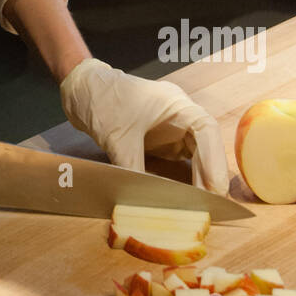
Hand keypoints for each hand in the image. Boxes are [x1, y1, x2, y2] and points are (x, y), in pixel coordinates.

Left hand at [59, 58, 230, 195]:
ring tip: (199, 207)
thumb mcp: (117, 137)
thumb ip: (134, 168)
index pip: (206, 130)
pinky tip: (182, 197)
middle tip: (208, 206)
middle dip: (209, 174)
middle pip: (205, 145)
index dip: (214, 161)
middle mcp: (179, 115)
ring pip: (195, 155)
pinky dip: (182, 178)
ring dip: (198, 179)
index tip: (214, 188)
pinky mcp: (160, 140)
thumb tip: (146, 199)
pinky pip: (178, 161)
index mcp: (176, 104)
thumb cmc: (101, 98)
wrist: (80, 89)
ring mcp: (171, 128)